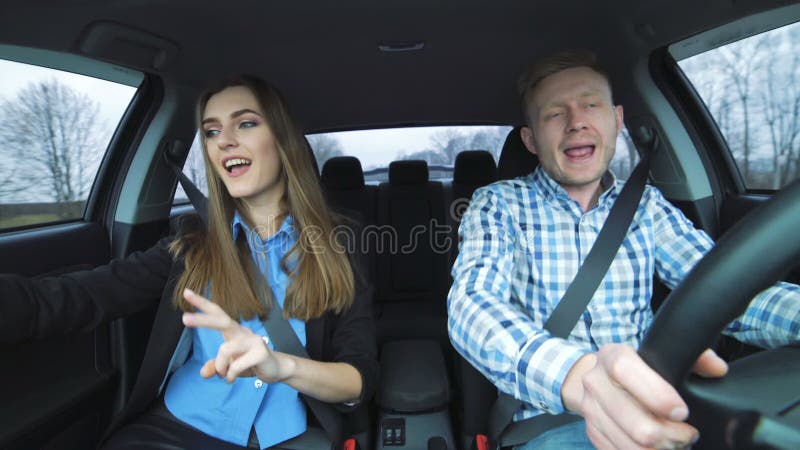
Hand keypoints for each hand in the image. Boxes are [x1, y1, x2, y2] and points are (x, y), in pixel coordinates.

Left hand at [181, 288, 293, 382]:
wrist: (276, 369)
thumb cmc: (249, 363)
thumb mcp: (228, 366)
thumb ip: (214, 367)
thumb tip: (204, 372)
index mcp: (233, 331)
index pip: (217, 313)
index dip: (202, 304)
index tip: (186, 293)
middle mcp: (243, 332)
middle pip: (222, 321)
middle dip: (202, 320)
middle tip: (184, 319)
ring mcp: (253, 340)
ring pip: (225, 350)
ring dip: (220, 366)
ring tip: (224, 375)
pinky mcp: (260, 352)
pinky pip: (236, 366)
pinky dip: (230, 375)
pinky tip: (232, 378)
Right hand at [564, 344, 727, 449]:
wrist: (598, 378)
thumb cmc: (638, 367)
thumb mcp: (661, 353)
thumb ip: (693, 356)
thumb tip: (717, 369)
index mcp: (611, 355)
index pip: (625, 371)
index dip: (657, 395)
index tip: (682, 411)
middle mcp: (596, 382)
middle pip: (636, 423)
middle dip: (672, 436)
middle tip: (688, 433)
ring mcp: (591, 410)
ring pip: (633, 446)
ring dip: (662, 449)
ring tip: (677, 442)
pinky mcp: (592, 432)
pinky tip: (659, 448)